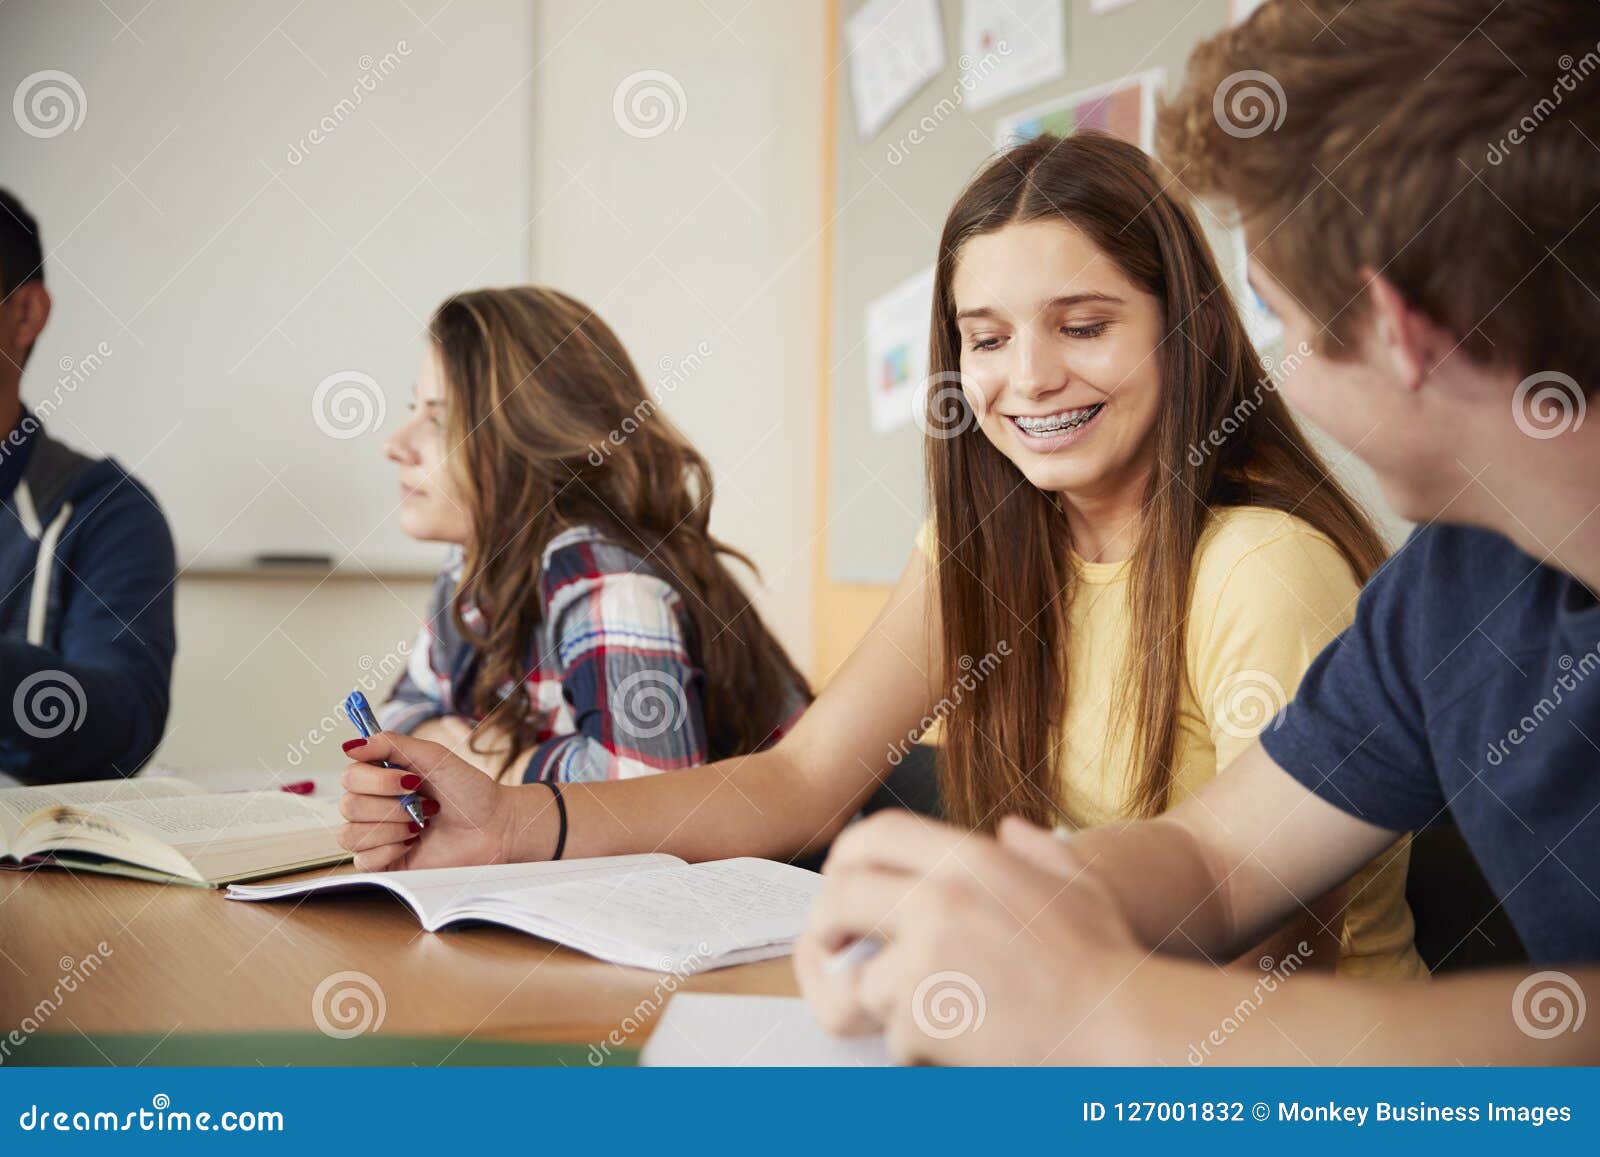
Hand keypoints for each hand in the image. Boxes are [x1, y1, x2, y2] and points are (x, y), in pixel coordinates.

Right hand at [337, 732, 526, 870]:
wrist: (495, 826)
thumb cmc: (469, 791)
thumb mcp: (434, 756)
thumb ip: (392, 744)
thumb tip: (351, 746)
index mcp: (382, 778)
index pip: (350, 777)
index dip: (377, 780)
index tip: (412, 781)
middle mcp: (374, 805)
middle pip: (349, 805)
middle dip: (392, 806)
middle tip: (425, 805)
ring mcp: (378, 836)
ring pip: (350, 834)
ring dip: (391, 828)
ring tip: (421, 825)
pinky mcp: (384, 863)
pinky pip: (362, 861)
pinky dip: (389, 851)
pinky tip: (412, 844)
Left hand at [796, 811, 1144, 1064]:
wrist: (1119, 1027)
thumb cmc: (1106, 960)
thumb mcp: (1076, 884)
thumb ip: (1037, 850)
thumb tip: (1011, 831)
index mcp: (969, 860)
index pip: (873, 835)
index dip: (845, 859)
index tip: (840, 884)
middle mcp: (938, 899)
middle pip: (838, 898)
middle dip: (823, 929)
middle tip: (830, 953)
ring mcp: (924, 960)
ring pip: (860, 979)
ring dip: (879, 1002)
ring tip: (916, 1014)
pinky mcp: (921, 1018)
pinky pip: (895, 1035)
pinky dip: (919, 1047)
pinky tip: (963, 1043)